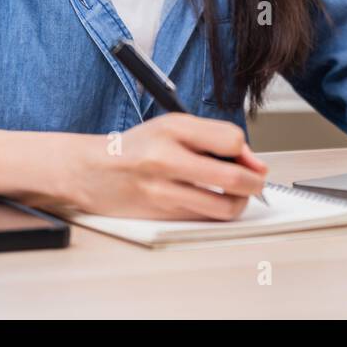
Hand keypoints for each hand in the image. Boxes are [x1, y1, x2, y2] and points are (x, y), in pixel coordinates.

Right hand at [69, 112, 268, 219]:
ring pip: (222, 207)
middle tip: (256, 183)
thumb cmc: (137, 147)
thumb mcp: (173, 127)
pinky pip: (204, 219)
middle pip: (232, 178)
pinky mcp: (160, 215)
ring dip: (239, 203)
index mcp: (173, 129)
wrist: (89, 170)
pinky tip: (212, 202)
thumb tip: (253, 162)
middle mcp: (166, 159)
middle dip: (254, 184)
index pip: (231, 140)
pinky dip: (216, 212)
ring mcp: (162, 191)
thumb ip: (214, 138)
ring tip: (237, 196)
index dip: (245, 152)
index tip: (244, 158)